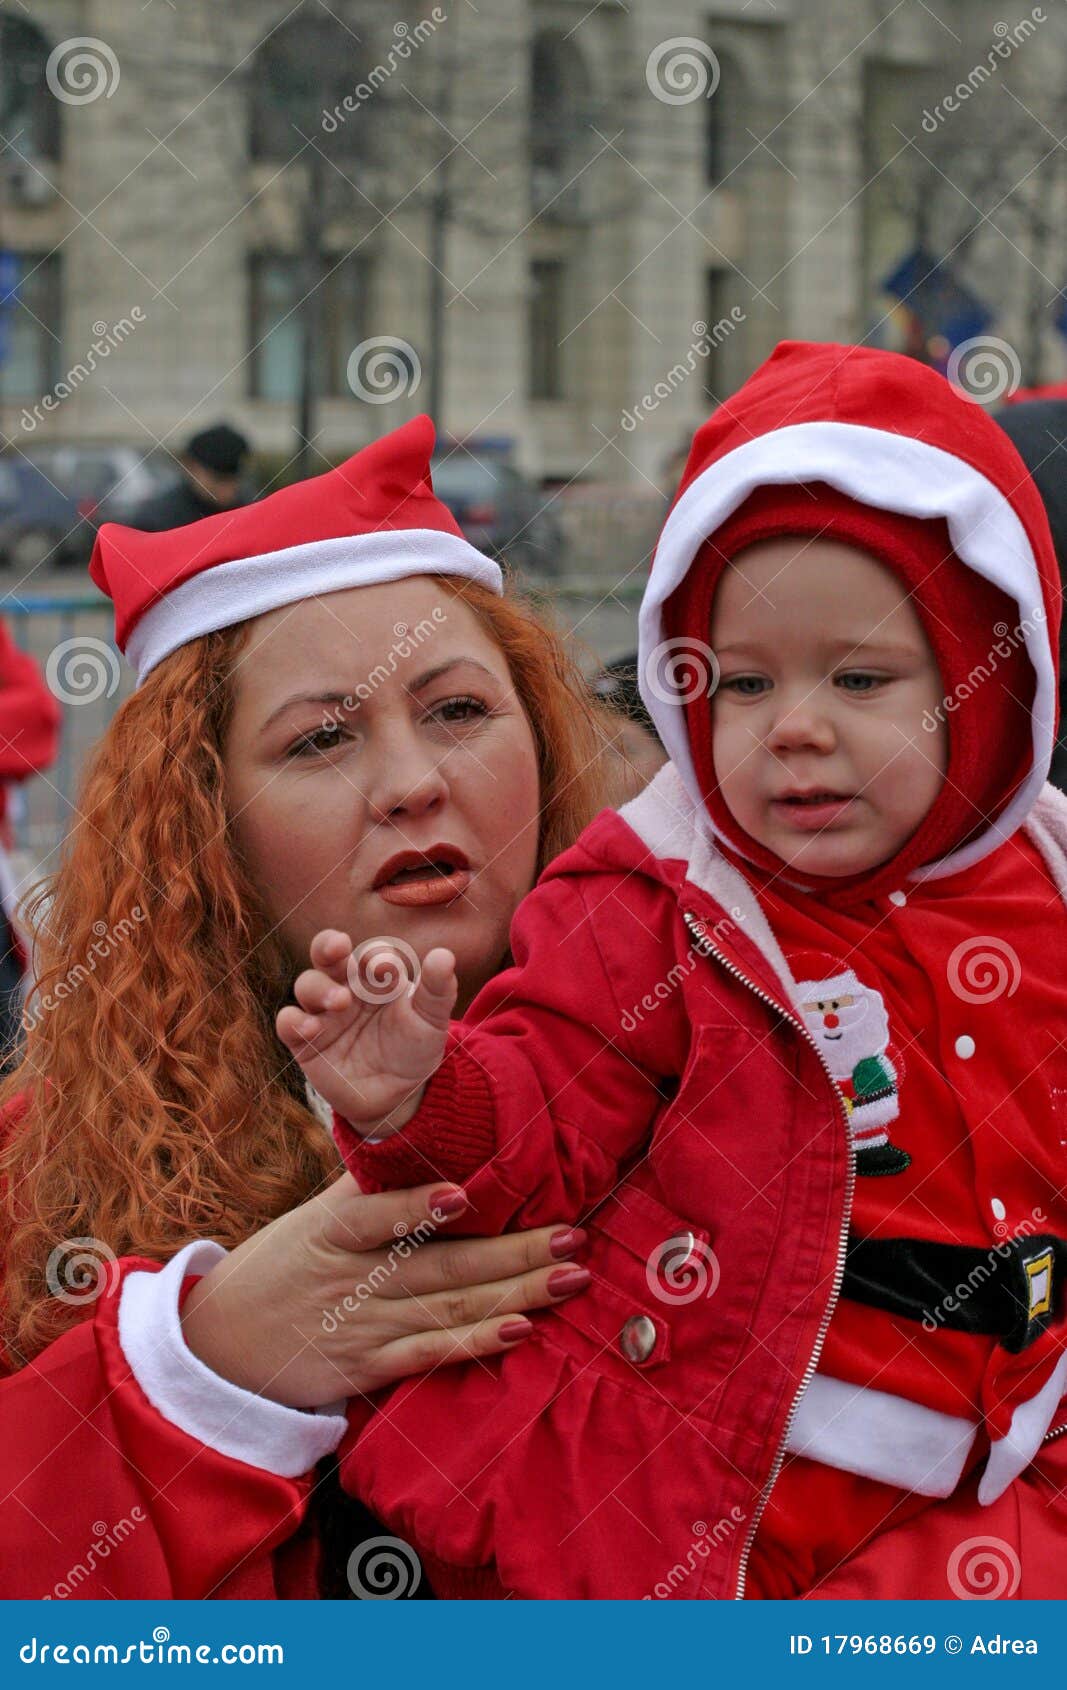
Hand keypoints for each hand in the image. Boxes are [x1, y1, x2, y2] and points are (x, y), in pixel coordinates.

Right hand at [179, 1175, 590, 1408]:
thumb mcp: (309, 1219)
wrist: (218, 1346)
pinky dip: (474, 1344)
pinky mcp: (368, 1369)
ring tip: (569, 1277)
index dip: (418, 1207)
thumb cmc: (276, 1266)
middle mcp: (353, 1281)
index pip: (376, 1217)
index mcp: (333, 1233)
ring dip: (515, 1293)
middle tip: (571, 1236)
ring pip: (449, 1308)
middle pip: (442, 1265)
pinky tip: (519, 1331)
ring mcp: (364, 1328)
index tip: (466, 1193)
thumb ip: (366, 1187)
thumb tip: (416, 1138)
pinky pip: (429, 1355)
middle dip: (513, 1251)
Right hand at [275, 929, 457, 1129]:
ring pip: (306, 984)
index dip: (375, 955)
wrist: (397, 1095)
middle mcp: (346, 987)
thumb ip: (437, 989)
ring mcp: (324, 1013)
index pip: (370, 953)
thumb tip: (444, 955)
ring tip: (340, 1001)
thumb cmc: (413, 1049)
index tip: (387, 968)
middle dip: (328, 945)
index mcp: (376, 977)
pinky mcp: (305, 1042)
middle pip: (327, 955)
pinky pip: (288, 1023)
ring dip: (319, 987)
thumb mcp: (431, 1020)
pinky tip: (312, 1028)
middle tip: (339, 946)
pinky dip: (294, 1021)